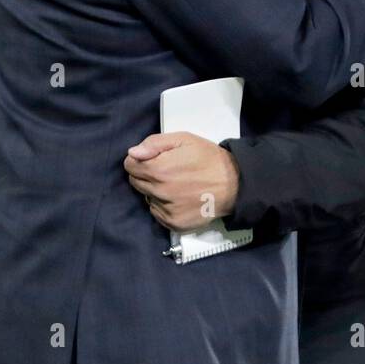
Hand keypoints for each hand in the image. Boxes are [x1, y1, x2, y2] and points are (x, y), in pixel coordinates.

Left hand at [123, 132, 239, 232]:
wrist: (234, 184)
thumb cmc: (209, 159)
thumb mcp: (184, 139)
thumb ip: (155, 143)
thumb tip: (133, 153)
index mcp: (160, 169)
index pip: (130, 165)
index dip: (139, 159)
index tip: (152, 159)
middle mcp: (160, 191)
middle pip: (136, 182)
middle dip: (146, 174)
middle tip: (166, 170)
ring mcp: (167, 210)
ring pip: (146, 197)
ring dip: (155, 191)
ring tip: (175, 185)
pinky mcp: (174, 224)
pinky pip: (157, 213)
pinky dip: (163, 206)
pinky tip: (178, 198)